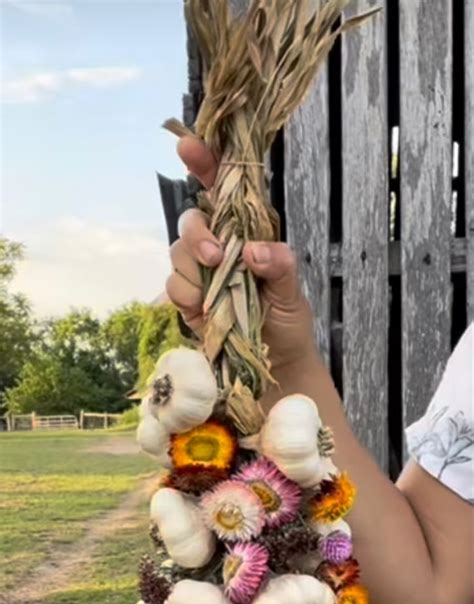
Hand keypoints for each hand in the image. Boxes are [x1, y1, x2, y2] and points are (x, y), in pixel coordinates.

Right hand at [166, 137, 315, 371]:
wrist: (275, 365)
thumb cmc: (288, 322)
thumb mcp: (293, 293)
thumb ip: (280, 266)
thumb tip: (253, 251)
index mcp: (247, 233)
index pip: (223, 190)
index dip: (204, 163)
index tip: (188, 146)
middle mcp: (220, 246)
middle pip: (191, 220)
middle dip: (197, 234)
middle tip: (217, 257)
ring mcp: (201, 273)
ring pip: (177, 251)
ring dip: (191, 268)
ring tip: (214, 293)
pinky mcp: (188, 298)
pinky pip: (172, 284)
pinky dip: (185, 294)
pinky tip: (204, 308)